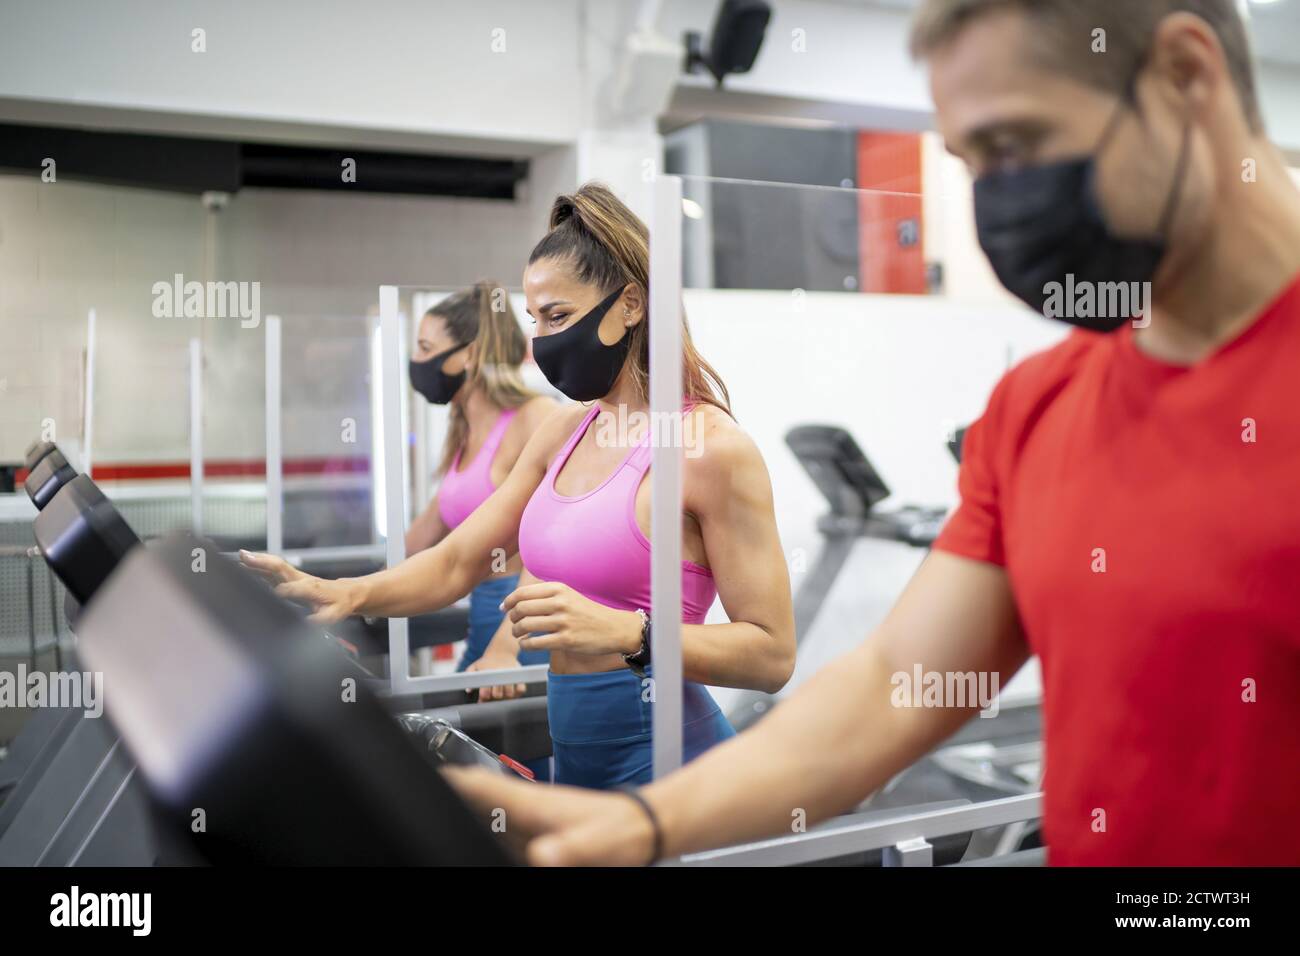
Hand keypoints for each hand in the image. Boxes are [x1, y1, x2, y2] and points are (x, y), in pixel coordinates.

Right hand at [239, 550, 359, 623]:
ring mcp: (295, 575)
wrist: (347, 592)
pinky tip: (246, 564)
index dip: (281, 592)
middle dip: (262, 562)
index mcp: (310, 588)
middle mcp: (300, 578)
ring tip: (240, 556)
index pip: (291, 588)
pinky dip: (260, 565)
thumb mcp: (333, 615)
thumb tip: (305, 624)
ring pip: (275, 565)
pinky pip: (274, 569)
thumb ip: (319, 619)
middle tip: (244, 557)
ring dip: (258, 560)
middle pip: (280, 567)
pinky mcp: (291, 576)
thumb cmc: (339, 604)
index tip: (267, 595)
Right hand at [444, 766, 657, 865]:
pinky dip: (491, 835)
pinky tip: (486, 842)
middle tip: (430, 803)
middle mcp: (528, 808)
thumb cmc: (623, 831)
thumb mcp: (595, 843)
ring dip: (471, 817)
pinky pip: (506, 832)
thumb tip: (541, 855)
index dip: (450, 778)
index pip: (481, 783)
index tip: (426, 773)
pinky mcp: (543, 832)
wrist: (645, 827)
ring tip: (450, 823)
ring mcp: (534, 820)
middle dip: (454, 800)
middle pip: (478, 799)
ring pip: (490, 816)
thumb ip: (568, 849)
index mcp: (533, 803)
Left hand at [464, 650, 527, 701]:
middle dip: (494, 697)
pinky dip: (517, 693)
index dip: (484, 697)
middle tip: (493, 694)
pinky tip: (512, 690)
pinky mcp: (519, 676)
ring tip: (502, 693)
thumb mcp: (475, 666)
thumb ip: (469, 676)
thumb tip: (469, 690)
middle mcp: (500, 675)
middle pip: (497, 695)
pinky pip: (521, 689)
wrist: (502, 650)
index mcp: (488, 673)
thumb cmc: (487, 661)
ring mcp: (510, 675)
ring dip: (505, 696)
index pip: (486, 693)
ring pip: (509, 694)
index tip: (483, 696)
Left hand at [502, 581, 641, 656]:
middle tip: (513, 623)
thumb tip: (515, 601)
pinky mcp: (566, 640)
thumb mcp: (569, 595)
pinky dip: (525, 645)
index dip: (508, 601)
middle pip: (520, 609)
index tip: (504, 608)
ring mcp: (563, 622)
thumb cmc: (588, 613)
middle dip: (511, 617)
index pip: (522, 593)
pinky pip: (535, 643)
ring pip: (525, 626)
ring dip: (516, 632)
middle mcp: (560, 602)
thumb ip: (546, 595)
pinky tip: (527, 644)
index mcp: (559, 588)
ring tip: (518, 635)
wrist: (614, 628)